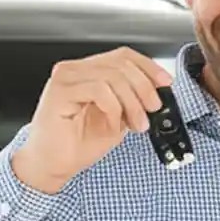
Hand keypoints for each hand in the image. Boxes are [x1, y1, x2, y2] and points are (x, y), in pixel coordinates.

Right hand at [11, 47, 171, 192]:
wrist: (53, 164)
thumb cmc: (79, 143)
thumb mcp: (118, 118)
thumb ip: (133, 100)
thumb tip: (157, 92)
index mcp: (88, 71)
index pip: (123, 55)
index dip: (148, 66)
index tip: (165, 82)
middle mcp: (75, 70)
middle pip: (120, 63)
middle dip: (144, 87)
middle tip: (153, 108)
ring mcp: (65, 78)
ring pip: (112, 76)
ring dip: (132, 102)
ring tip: (135, 124)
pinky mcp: (59, 91)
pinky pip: (99, 89)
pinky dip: (113, 109)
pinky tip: (112, 125)